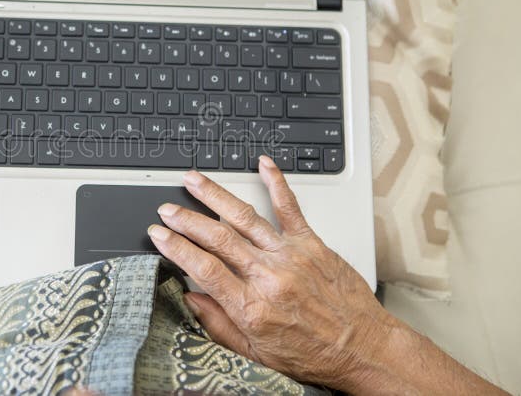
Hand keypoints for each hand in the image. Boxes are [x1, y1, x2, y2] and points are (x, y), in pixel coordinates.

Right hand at [148, 156, 392, 391]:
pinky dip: (276, 183)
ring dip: (215, 196)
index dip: (176, 248)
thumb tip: (190, 300)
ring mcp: (291, 255)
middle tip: (167, 209)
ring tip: (194, 181)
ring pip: (245, 218)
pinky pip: (290, 207)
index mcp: (252, 307)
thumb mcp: (256, 354)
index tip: (158, 235)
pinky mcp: (311, 244)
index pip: (203, 268)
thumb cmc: (313, 354)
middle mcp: (269, 276)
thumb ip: (219, 325)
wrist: (362, 348)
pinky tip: (264, 165)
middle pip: (218, 238)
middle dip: (187, 220)